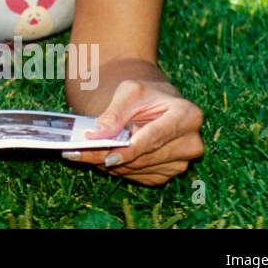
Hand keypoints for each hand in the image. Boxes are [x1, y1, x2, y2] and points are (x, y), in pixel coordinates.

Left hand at [64, 79, 203, 185]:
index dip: (131, 149)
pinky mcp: (168, 173)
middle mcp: (190, 143)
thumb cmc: (145, 94)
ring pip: (139, 169)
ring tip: (81, 154)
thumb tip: (96, 135)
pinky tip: (100, 158)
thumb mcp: (130, 92)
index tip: (107, 156)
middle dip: (109, 156)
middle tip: (77, 154)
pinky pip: (139, 176)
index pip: (155, 137)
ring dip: (110, 164)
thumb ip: (114, 113)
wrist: (156, 104)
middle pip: (144, 157)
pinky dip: (118, 169)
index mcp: (187, 116)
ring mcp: (181, 162)